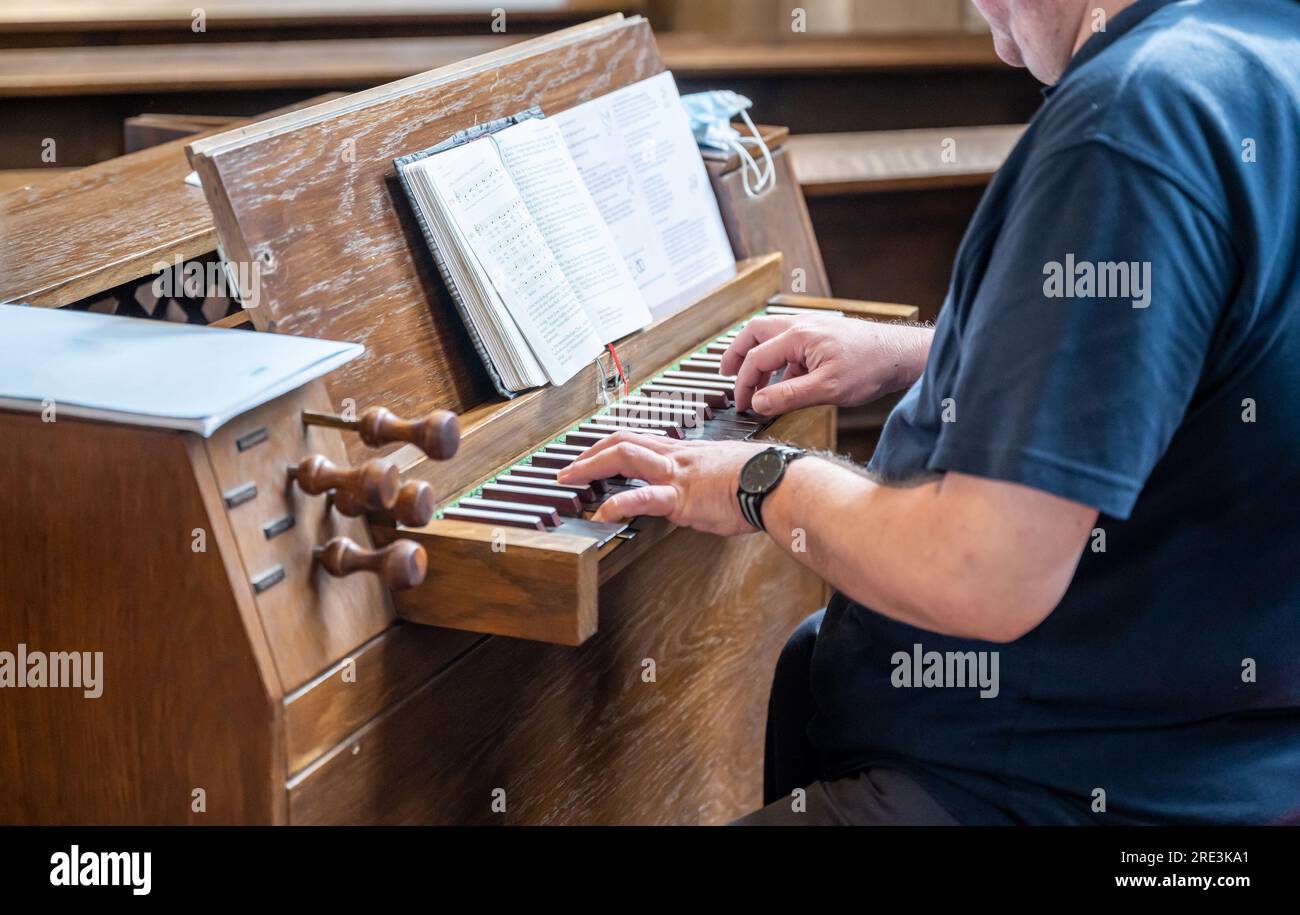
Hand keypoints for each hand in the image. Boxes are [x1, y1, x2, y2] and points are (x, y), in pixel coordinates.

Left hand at [556, 432, 769, 535]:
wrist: (779, 483)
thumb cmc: (759, 479)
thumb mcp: (724, 471)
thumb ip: (703, 480)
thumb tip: (698, 493)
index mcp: (684, 452)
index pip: (638, 440)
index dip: (608, 445)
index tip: (589, 455)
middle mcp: (675, 457)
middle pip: (622, 442)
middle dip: (589, 454)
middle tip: (566, 469)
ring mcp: (676, 475)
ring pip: (624, 458)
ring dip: (590, 469)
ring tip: (568, 481)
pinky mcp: (682, 498)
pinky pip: (644, 497)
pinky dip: (619, 504)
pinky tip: (602, 514)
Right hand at [721, 314, 927, 414]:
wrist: (901, 355)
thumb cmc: (871, 367)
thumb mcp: (827, 389)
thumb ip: (788, 396)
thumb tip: (758, 403)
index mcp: (798, 336)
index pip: (756, 358)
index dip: (742, 383)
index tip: (741, 404)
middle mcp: (801, 326)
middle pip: (754, 333)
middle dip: (736, 354)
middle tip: (725, 374)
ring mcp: (811, 329)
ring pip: (771, 336)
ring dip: (757, 356)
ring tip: (752, 380)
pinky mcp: (821, 336)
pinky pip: (789, 345)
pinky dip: (779, 362)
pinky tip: (784, 383)